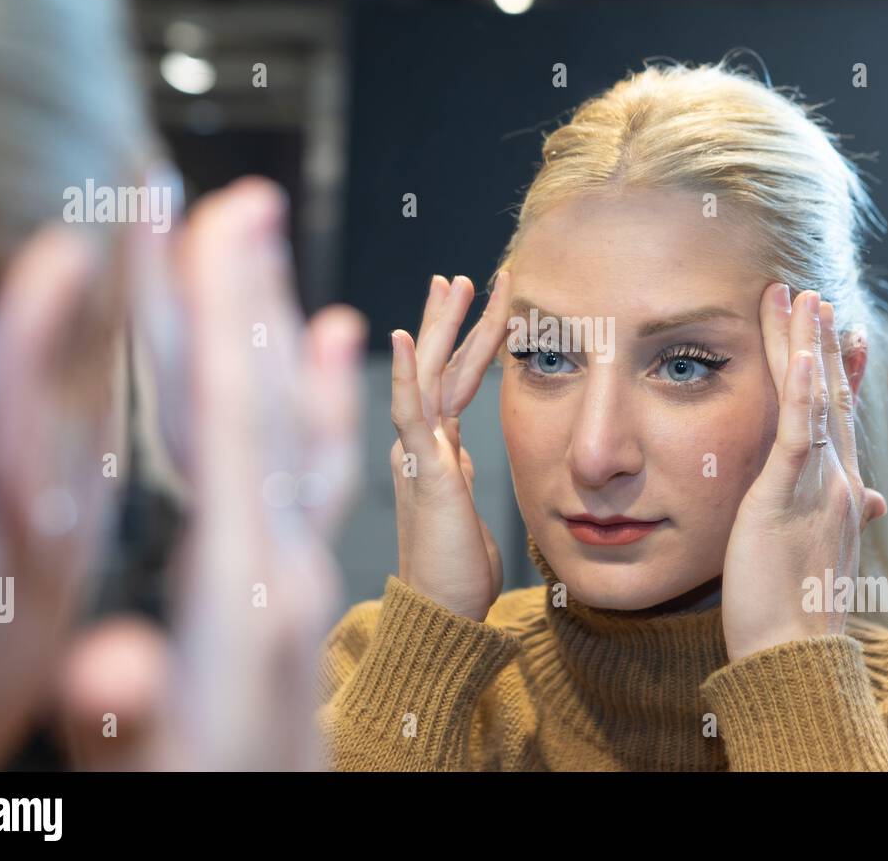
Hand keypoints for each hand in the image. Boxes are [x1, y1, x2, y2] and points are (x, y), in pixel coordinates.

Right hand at [59, 176, 366, 769]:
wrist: (288, 828)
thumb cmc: (212, 803)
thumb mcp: (163, 770)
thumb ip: (140, 718)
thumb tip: (115, 667)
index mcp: (241, 585)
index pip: (230, 423)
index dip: (219, 319)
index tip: (220, 221)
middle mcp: (281, 558)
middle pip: (260, 403)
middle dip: (240, 299)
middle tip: (234, 198)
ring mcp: (295, 562)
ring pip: (292, 422)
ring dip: (276, 330)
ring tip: (273, 248)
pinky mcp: (297, 576)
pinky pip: (323, 471)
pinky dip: (325, 399)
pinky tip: (341, 342)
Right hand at [389, 272, 511, 621]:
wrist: (443, 612)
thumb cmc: (457, 572)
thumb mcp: (464, 511)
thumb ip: (459, 479)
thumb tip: (463, 461)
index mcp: (436, 450)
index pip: (453, 382)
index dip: (467, 343)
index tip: (481, 306)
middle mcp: (422, 444)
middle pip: (438, 366)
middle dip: (451, 318)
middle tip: (463, 275)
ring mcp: (418, 454)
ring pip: (428, 376)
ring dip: (441, 327)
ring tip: (451, 283)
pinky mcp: (421, 471)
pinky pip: (411, 413)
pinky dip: (408, 373)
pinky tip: (407, 337)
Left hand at [720, 284, 887, 662]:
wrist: (794, 654)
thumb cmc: (798, 610)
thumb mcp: (822, 553)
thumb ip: (845, 516)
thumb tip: (871, 501)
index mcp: (839, 491)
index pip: (839, 419)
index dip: (840, 372)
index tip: (843, 334)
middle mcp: (838, 480)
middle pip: (831, 395)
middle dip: (821, 341)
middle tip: (813, 294)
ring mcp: (818, 485)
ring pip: (816, 400)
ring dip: (807, 344)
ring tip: (798, 297)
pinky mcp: (788, 495)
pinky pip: (800, 431)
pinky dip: (806, 388)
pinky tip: (804, 351)